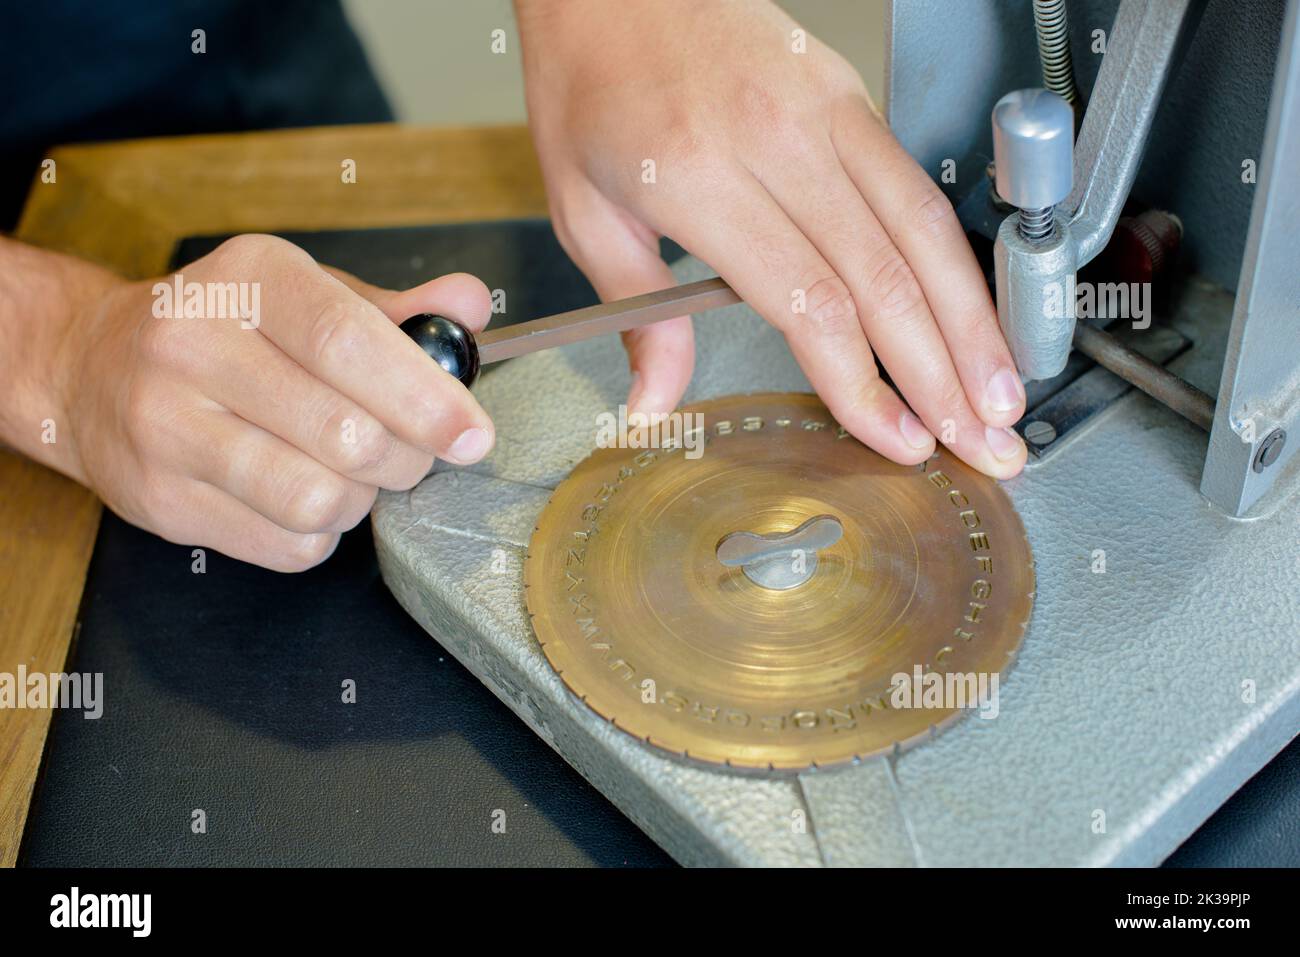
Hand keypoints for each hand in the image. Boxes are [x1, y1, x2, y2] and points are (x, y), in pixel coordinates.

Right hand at [49, 235, 493, 570]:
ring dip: (360, 499)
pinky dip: (319, 533)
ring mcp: (166, 424)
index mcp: (249, 278)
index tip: (473, 435)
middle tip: (412, 453)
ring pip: (317, 498)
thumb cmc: (229, 331)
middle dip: (407, 458)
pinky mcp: (160, 499)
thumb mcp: (308, 296)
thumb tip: (472, 306)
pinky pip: (287, 544)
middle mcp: (193, 343)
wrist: (91, 369)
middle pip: (346, 433)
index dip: (425, 396)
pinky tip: (301, 497)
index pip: (348, 341)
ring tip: (350, 473)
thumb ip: (396, 309)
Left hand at [517, 0, 1027, 476]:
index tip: (898, 439)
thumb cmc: (591, 82)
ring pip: (923, 231)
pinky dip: (955, 257)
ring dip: (973, 322)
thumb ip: (638, 315)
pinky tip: (975, 310)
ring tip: (1004, 394)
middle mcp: (776, 141)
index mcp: (701, 178)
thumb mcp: (583, 211)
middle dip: (944, 374)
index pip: (811, 303)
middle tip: (983, 443)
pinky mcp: (848, 95)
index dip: (865, 384)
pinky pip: (916, 185)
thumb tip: (656, 402)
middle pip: (886, 278)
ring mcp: (823, 110)